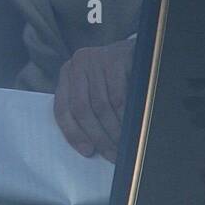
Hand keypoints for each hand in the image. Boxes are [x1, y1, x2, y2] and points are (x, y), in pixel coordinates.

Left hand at [53, 39, 135, 161]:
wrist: (142, 50)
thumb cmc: (117, 76)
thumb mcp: (95, 87)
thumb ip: (87, 108)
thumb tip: (90, 146)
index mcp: (67, 74)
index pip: (62, 108)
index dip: (72, 133)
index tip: (87, 151)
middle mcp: (77, 65)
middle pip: (81, 109)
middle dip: (97, 136)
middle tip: (111, 153)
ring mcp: (95, 60)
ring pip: (100, 106)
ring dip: (113, 130)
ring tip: (122, 145)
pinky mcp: (114, 59)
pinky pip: (118, 96)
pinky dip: (124, 116)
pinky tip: (130, 127)